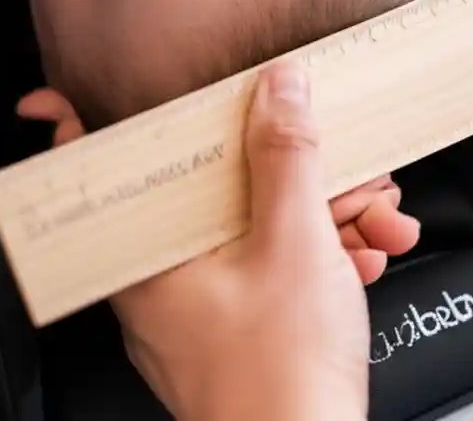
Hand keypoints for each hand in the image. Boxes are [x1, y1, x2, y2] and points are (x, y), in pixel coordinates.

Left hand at [111, 62, 369, 419]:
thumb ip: (286, 156)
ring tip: (380, 223)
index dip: (105, 122)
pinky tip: (368, 255)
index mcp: (151, 257)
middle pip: (213, 190)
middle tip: (344, 167)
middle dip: (295, 172)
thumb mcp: (294, 245)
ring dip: (328, 215)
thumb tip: (279, 88)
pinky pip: (274, 268)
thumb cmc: (280, 384)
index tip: (91, 91)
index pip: (108, 170)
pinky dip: (323, 257)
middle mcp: (166, 281)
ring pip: (254, 228)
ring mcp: (204, 307)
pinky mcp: (242, 328)